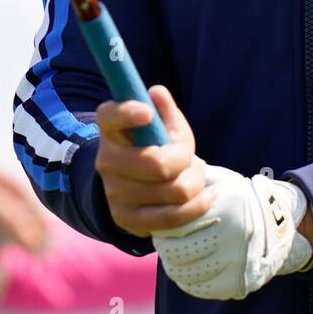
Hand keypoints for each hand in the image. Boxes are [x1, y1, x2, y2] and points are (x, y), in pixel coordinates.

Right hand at [94, 85, 213, 236]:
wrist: (131, 185)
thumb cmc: (150, 146)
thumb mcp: (158, 125)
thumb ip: (162, 109)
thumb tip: (158, 93)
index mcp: (111, 129)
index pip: (111, 116)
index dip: (128, 113)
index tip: (147, 113)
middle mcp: (106, 161)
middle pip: (158, 164)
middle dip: (185, 158)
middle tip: (189, 156)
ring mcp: (115, 194)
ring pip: (175, 191)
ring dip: (196, 180)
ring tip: (194, 174)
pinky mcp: (128, 220)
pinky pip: (175, 217)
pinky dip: (198, 205)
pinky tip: (206, 196)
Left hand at [153, 168, 312, 300]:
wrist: (278, 225)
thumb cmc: (238, 199)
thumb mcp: (220, 180)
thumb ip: (191, 180)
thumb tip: (159, 184)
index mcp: (226, 205)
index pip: (175, 222)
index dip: (163, 225)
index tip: (161, 222)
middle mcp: (233, 234)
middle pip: (176, 251)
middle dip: (165, 246)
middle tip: (165, 241)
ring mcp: (237, 262)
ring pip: (184, 272)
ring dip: (174, 264)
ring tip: (177, 255)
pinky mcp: (238, 283)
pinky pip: (200, 288)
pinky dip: (189, 280)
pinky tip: (190, 268)